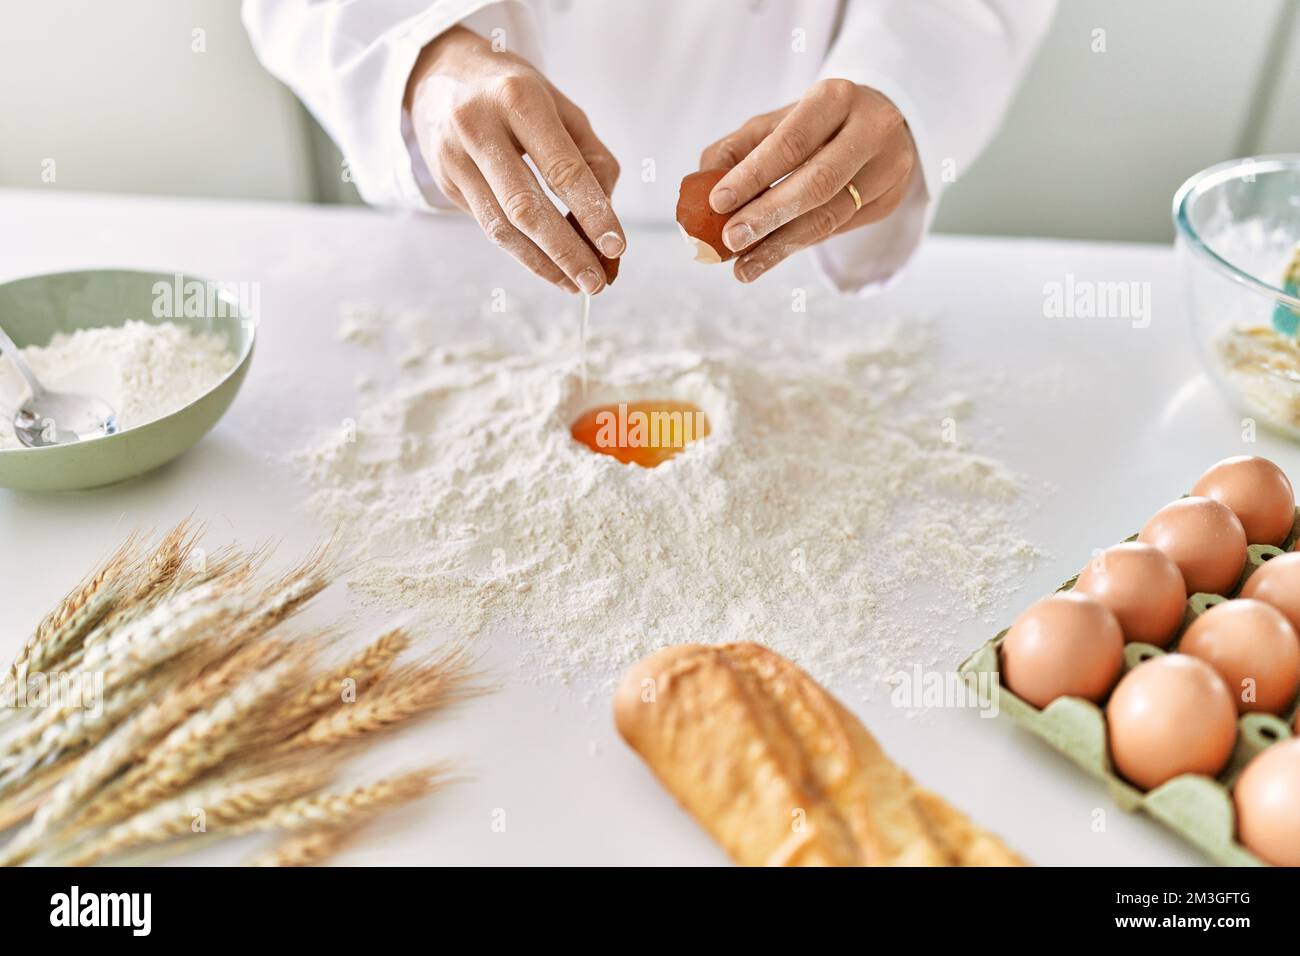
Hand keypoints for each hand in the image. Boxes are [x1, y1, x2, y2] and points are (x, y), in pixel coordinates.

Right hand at [405, 26, 623, 293]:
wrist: (439, 74)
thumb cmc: (515, 92)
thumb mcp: (561, 106)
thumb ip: (591, 158)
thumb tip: (605, 220)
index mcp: (518, 99)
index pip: (562, 169)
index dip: (592, 212)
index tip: (616, 247)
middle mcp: (478, 127)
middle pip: (525, 206)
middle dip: (566, 251)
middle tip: (596, 282)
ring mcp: (454, 157)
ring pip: (502, 226)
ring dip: (543, 263)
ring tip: (575, 284)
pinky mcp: (445, 183)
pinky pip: (489, 227)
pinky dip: (524, 254)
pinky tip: (550, 267)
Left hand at [699, 79, 918, 282]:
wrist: (885, 121)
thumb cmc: (817, 122)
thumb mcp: (778, 120)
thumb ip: (737, 148)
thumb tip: (701, 188)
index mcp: (837, 98)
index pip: (792, 141)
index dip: (753, 175)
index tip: (718, 202)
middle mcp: (871, 131)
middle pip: (817, 183)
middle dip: (768, 216)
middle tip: (730, 241)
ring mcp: (887, 169)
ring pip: (830, 217)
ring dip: (781, 246)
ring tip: (743, 267)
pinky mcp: (889, 200)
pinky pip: (837, 230)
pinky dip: (798, 244)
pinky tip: (769, 256)